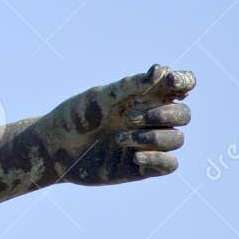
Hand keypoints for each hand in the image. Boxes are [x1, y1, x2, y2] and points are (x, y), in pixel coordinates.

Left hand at [33, 64, 194, 185]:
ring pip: (177, 139)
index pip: (180, 86)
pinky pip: (170, 164)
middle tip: (129, 117)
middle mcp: (151, 119)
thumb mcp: (101, 97)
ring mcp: (149, 143)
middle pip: (183, 114)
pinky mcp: (144, 166)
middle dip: (164, 114)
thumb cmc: (76, 117)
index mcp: (144, 97)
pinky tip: (134, 157)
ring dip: (152, 137)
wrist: (54, 148)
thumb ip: (131, 85)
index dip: (184, 81)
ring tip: (119, 138)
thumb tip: (161, 72)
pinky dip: (157, 158)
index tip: (170, 81)